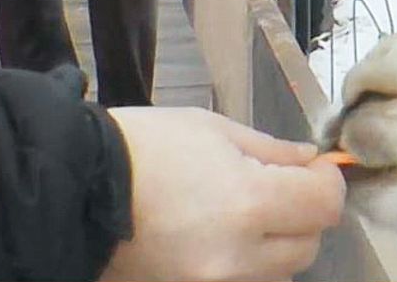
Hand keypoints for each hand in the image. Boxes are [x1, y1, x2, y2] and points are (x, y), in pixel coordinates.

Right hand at [100, 108, 345, 281]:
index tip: (314, 169)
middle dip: (304, 215)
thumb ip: (270, 149)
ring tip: (246, 215)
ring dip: (278, 247)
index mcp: (248, 203)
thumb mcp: (212, 129)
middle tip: (281, 187)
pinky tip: (223, 238)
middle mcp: (236, 255)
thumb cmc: (140, 148)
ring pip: (279, 275)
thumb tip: (308, 160)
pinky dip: (247, 266)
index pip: (325, 206)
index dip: (327, 183)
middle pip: (308, 246)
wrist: (69, 190)